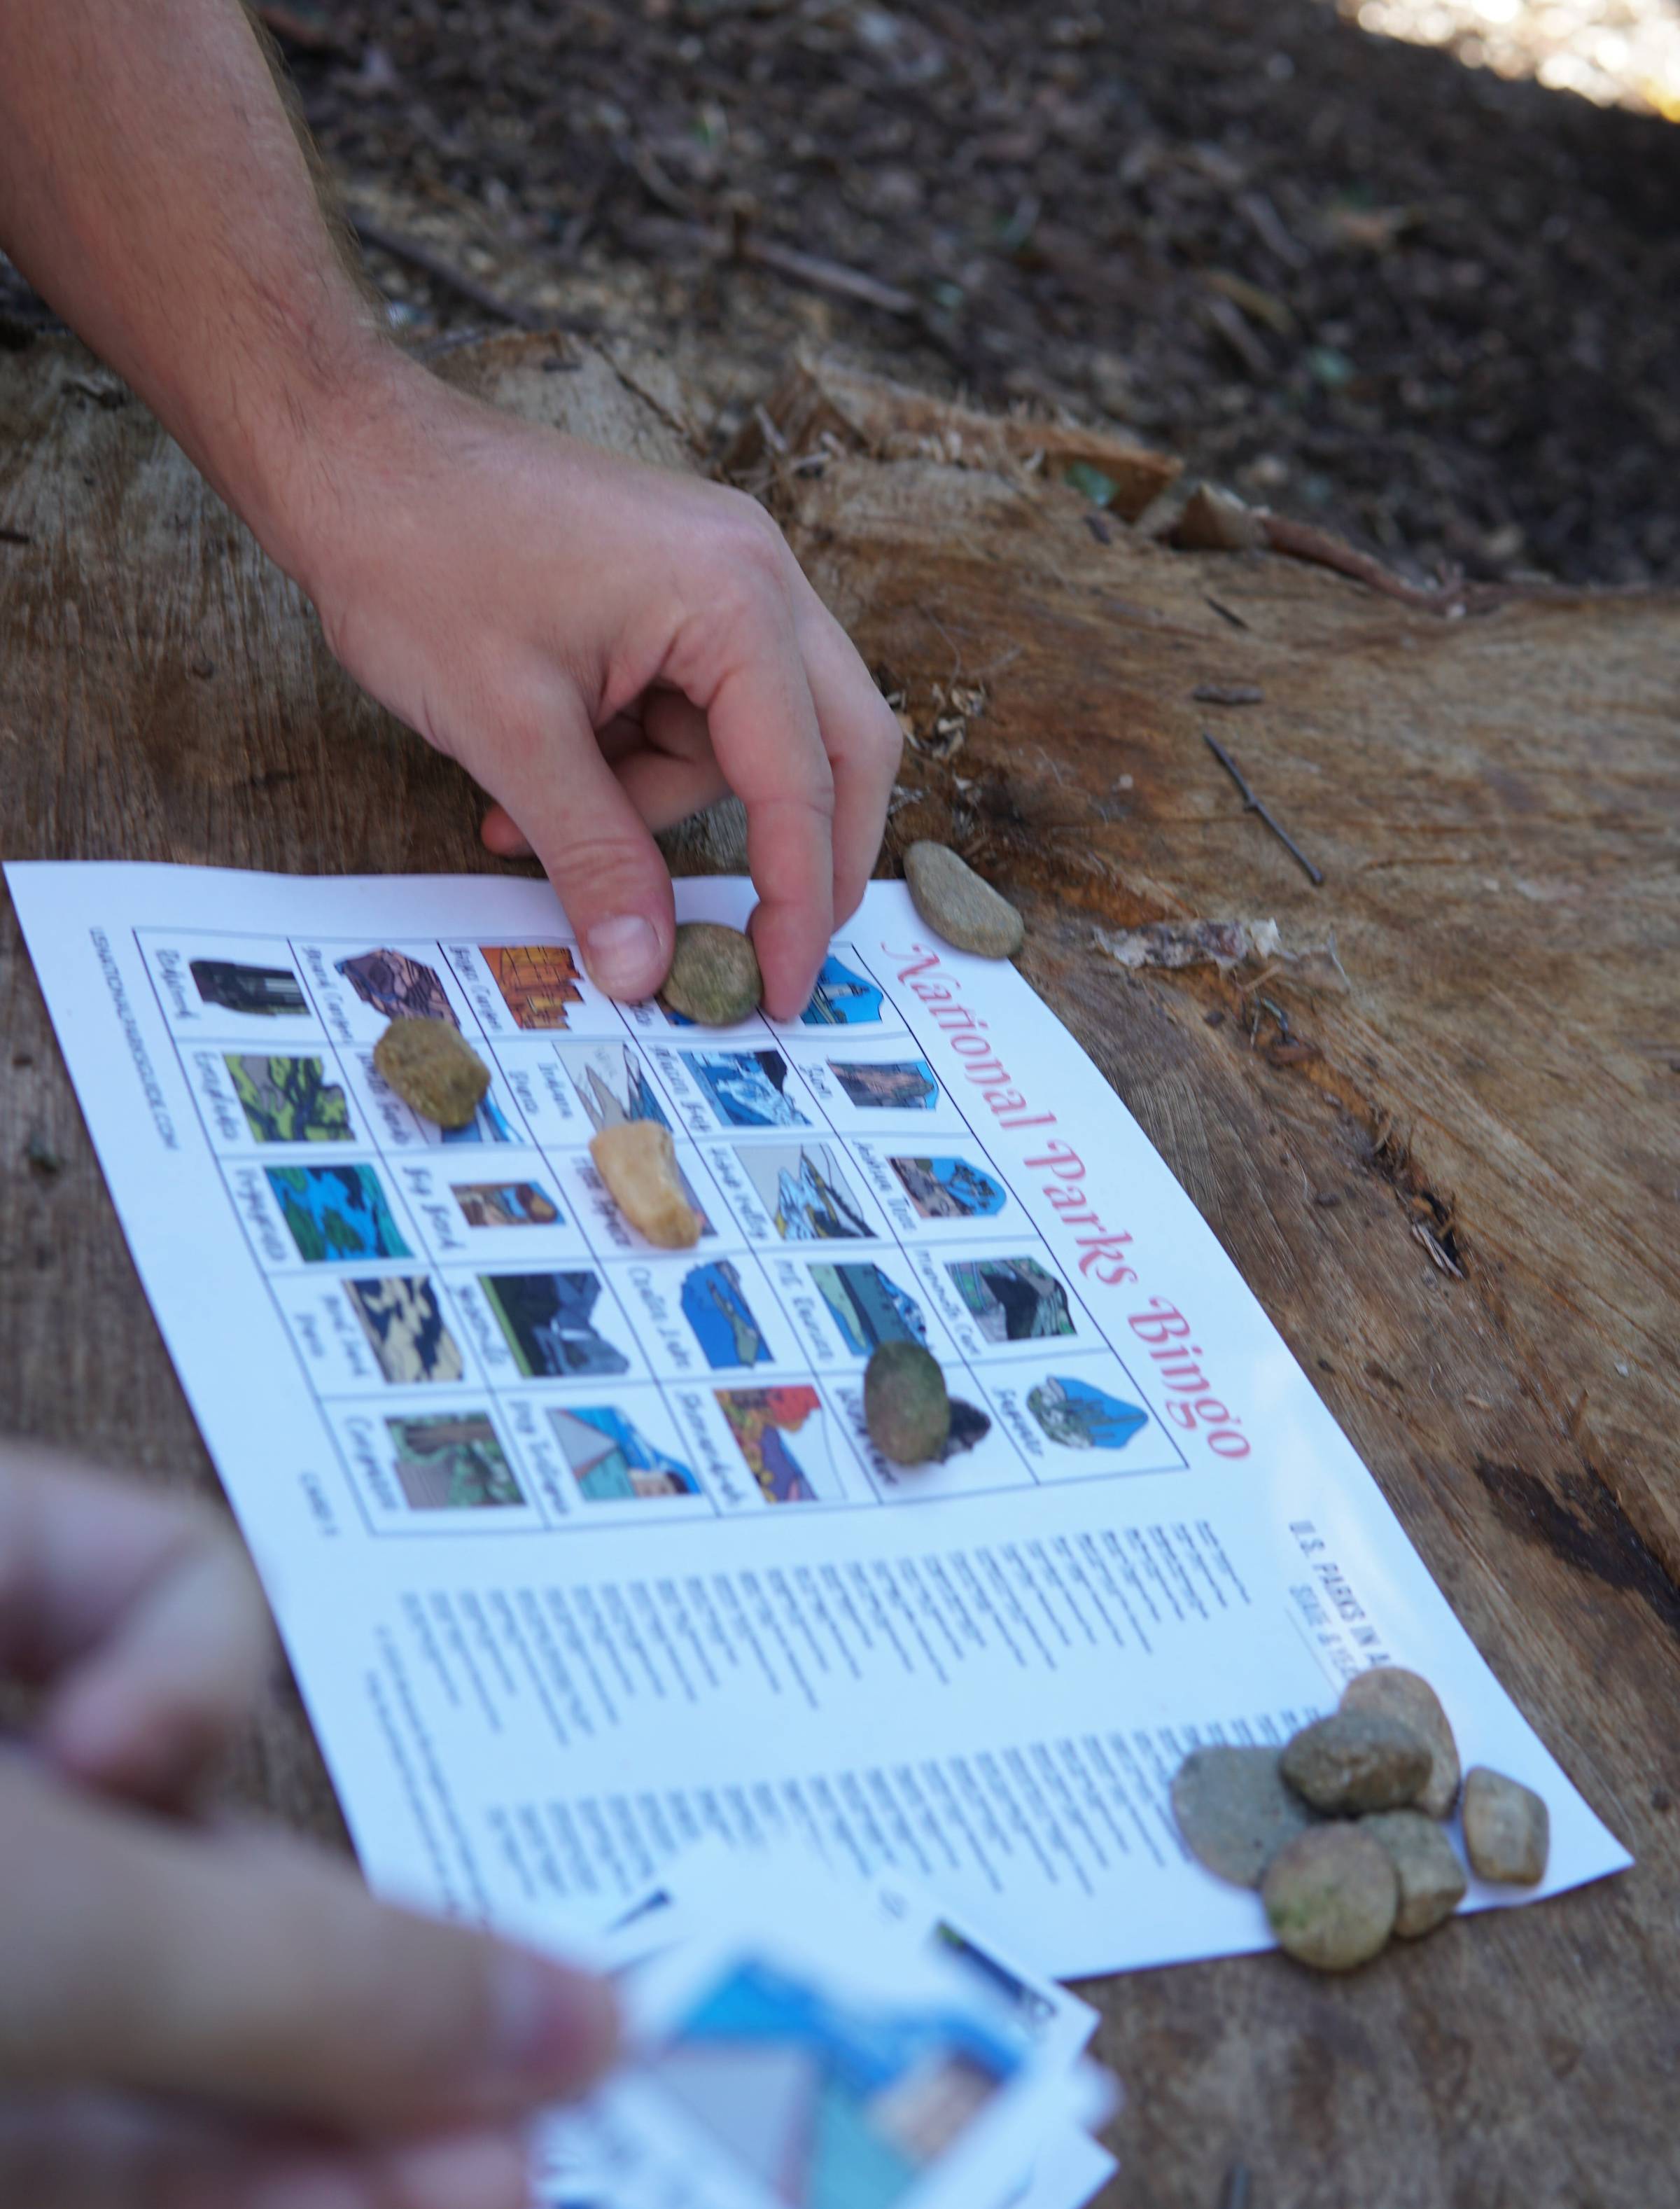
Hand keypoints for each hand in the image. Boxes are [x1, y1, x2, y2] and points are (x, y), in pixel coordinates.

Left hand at [0, 1442, 615, 2208]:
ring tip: (484, 2181)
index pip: (159, 1574)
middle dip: (335, 1976)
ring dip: (307, 2113)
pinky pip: (69, 2135)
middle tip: (515, 2083)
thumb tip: (571, 2019)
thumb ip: (294, 1969)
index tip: (131, 1755)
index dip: (202, 1663)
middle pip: (176, 1838)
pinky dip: (203, 2182)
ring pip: (133, 2007)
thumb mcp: (36, 1905)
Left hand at [290, 356, 902, 1019]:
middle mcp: (756, 576)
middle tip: (761, 949)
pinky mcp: (676, 591)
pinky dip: (632, 763)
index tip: (779, 990)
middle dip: (796, 857)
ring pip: (750, 741)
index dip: (797, 902)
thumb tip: (645, 973)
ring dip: (662, 805)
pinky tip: (539, 772)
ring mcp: (721, 577)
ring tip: (532, 814)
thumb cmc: (419, 557)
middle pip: (834, 750)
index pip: (802, 783)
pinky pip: (694, 711)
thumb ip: (594, 856)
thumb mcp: (511, 732)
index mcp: (737, 599)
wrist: (346, 454)